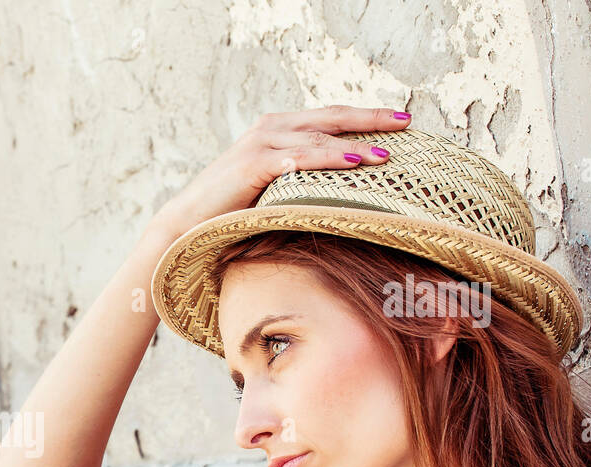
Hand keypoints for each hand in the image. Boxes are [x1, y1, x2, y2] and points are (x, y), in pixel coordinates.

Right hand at [151, 105, 410, 237]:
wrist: (185, 224)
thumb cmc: (229, 214)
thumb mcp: (272, 192)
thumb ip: (300, 183)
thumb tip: (339, 197)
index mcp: (276, 131)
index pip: (328, 118)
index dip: (364, 118)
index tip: (398, 122)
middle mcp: (270, 128)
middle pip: (331, 117)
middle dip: (371, 118)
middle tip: (405, 121)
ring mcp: (261, 142)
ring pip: (319, 135)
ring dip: (357, 141)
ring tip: (387, 151)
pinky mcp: (253, 162)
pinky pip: (300, 156)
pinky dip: (328, 157)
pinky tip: (353, 160)